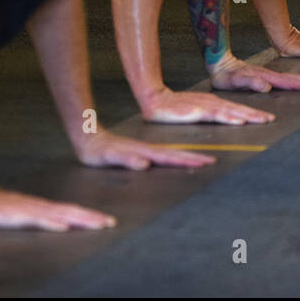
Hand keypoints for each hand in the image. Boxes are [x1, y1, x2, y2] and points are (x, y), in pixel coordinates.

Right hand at [0, 183, 117, 230]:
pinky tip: (64, 226)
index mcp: (43, 208)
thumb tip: (60, 224)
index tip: (107, 221)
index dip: (89, 216)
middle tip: (110, 223)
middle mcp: (41, 209)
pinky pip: (39, 220)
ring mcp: (30, 211)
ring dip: (79, 220)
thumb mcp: (23, 214)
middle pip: (71, 213)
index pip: (71, 212)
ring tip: (96, 224)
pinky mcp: (19, 216)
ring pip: (60, 216)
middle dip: (91, 218)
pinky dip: (53, 223)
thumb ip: (40, 217)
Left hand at [74, 130, 214, 169]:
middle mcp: (148, 151)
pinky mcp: (140, 153)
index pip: (170, 158)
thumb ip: (127, 160)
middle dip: (194, 158)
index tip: (206, 162)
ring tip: (201, 160)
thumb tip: (144, 163)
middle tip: (212, 162)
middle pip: (175, 155)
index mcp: (145, 152)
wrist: (88, 137)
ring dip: (187, 157)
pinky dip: (174, 157)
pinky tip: (177, 160)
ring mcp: (145, 151)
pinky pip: (162, 155)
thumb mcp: (110, 157)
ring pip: (170, 154)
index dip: (188, 161)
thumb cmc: (97, 151)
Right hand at [140, 87, 274, 124]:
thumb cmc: (174, 107)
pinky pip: (216, 115)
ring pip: (231, 112)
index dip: (252, 113)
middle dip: (255, 115)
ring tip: (262, 120)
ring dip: (247, 116)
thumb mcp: (195, 109)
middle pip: (238, 109)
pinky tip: (239, 121)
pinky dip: (229, 118)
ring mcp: (205, 107)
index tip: (266, 118)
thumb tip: (224, 118)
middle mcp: (212, 103)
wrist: (155, 100)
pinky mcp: (197, 112)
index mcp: (213, 103)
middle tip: (271, 119)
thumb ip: (209, 114)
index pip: (236, 109)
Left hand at [209, 53, 299, 91]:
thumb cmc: (225, 75)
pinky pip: (285, 79)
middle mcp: (270, 75)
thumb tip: (267, 87)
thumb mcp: (236, 81)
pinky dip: (295, 81)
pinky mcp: (265, 76)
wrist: (219, 63)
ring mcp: (269, 75)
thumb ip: (251, 83)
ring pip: (291, 78)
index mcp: (267, 77)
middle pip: (295, 79)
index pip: (290, 82)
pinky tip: (297, 84)